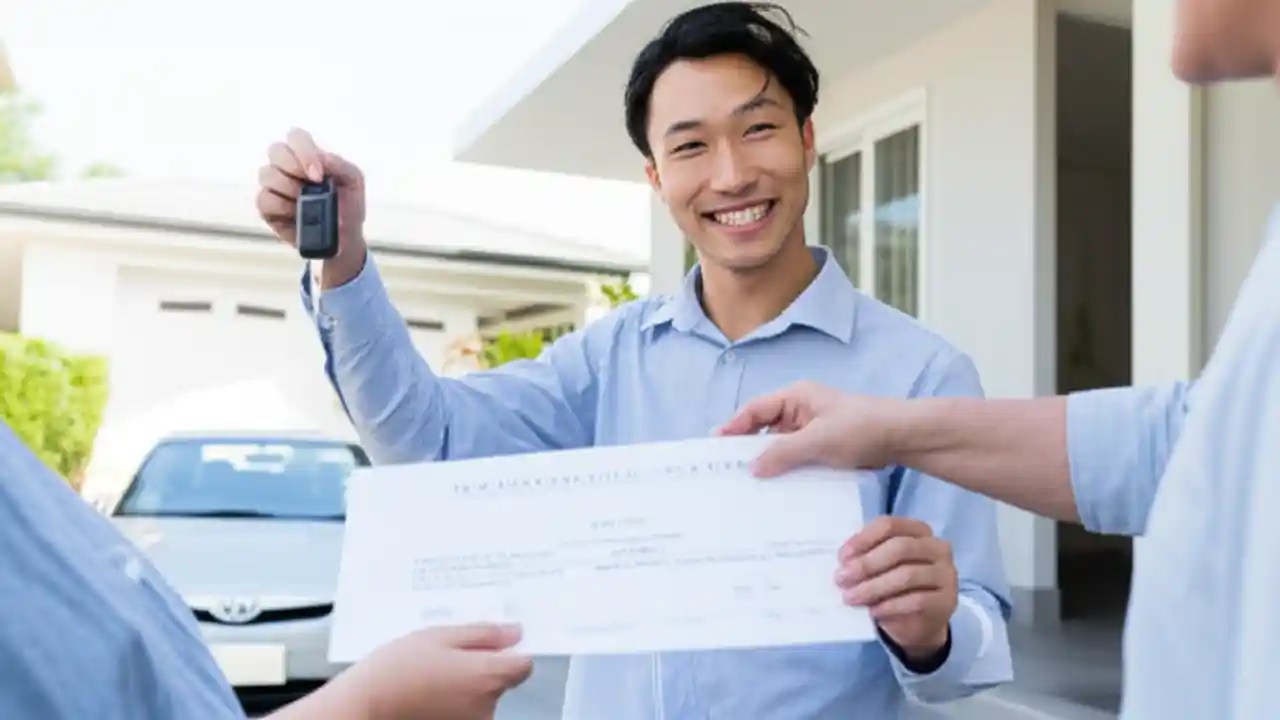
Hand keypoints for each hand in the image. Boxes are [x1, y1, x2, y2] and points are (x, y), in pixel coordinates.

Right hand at [255, 127, 368, 287]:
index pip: (296, 137)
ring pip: (267, 174)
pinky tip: (295, 214)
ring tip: (305, 203)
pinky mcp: (268, 207)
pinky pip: (263, 199)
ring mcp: (275, 186)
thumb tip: (321, 158)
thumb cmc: (348, 206)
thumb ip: (340, 165)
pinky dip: (280, 206)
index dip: (303, 151)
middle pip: (276, 150)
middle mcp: (288, 167)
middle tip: (312, 187)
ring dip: (288, 188)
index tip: (318, 175)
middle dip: (294, 168)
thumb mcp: (354, 182)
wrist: (344, 239)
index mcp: (309, 156)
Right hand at [272, 623, 532, 719]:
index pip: (524, 664)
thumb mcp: (439, 636)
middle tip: (446, 655)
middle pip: (500, 681)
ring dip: (464, 685)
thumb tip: (514, 633)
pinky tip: (427, 691)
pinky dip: (451, 702)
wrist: (362, 706)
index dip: (511, 651)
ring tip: (430, 674)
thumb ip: (482, 634)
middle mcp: (486, 706)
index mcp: (486, 677)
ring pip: (480, 697)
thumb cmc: (395, 670)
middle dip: (480, 667)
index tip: (496, 643)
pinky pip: (464, 711)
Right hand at [716, 382, 905, 475]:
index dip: (733, 427)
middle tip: (725, 471)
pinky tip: (777, 492)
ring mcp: (810, 432)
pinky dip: (786, 473)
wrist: (903, 438)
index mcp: (796, 398)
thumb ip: (784, 452)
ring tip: (747, 486)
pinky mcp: (822, 450)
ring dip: (767, 465)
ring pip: (779, 449)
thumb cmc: (863, 427)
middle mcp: (799, 412)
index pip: (754, 410)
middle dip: (746, 450)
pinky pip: (796, 461)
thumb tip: (752, 468)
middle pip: (763, 431)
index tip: (715, 445)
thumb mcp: (819, 440)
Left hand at [835, 517, 955, 660]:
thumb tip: (845, 562)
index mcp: (918, 531)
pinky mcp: (947, 601)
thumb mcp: (880, 567)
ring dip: (873, 587)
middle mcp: (938, 548)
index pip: (889, 525)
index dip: (863, 539)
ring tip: (851, 598)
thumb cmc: (895, 587)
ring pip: (907, 575)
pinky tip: (873, 611)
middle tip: (842, 579)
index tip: (842, 557)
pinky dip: (890, 605)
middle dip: (866, 564)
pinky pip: (917, 600)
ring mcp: (946, 574)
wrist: (919, 623)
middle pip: (899, 548)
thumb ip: (865, 557)